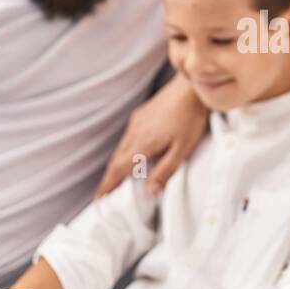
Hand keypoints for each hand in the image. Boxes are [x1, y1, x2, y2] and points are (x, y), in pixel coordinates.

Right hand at [95, 73, 206, 197]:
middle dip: (109, 178)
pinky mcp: (140, 115)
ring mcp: (136, 122)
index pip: (118, 170)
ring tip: (117, 178)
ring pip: (121, 148)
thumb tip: (150, 192)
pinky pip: (127, 137)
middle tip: (105, 194)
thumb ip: (166, 171)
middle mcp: (135, 132)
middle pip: (115, 160)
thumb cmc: (190, 118)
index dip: (107, 186)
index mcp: (143, 144)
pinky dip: (125, 151)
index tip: (99, 198)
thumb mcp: (183, 149)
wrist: (190, 89)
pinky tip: (132, 154)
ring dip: (116, 165)